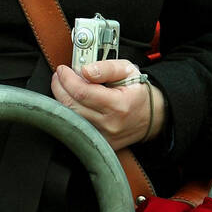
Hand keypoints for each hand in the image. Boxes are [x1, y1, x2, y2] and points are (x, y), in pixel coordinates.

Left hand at [51, 58, 165, 150]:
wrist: (151, 115)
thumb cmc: (137, 92)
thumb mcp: (127, 71)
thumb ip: (106, 68)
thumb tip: (85, 70)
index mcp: (118, 105)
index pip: (82, 92)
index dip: (67, 79)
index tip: (63, 69)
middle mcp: (109, 124)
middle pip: (71, 106)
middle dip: (60, 87)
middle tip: (60, 76)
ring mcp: (103, 136)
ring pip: (70, 117)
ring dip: (62, 99)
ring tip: (65, 86)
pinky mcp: (99, 143)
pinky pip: (76, 126)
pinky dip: (69, 112)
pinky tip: (72, 101)